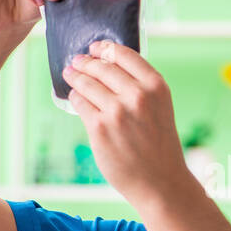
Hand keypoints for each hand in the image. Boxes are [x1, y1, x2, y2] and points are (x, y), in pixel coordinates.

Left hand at [62, 40, 192, 208]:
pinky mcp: (99, 128)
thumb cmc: (159, 146)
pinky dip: (76, 97)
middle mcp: (138, 96)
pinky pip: (80, 103)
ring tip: (70, 73)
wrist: (160, 182)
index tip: (96, 48)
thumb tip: (106, 67)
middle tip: (78, 61)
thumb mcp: (160, 109)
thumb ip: (140, 88)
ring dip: (76, 76)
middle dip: (86, 61)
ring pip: (87, 83)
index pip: (125, 55)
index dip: (105, 48)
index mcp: (156, 87)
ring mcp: (116, 112)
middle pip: (102, 66)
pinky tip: (75, 96)